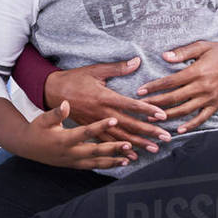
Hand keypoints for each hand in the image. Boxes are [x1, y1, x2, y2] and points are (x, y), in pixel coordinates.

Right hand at [17, 101, 133, 169]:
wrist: (26, 146)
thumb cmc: (37, 128)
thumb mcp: (43, 118)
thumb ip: (56, 112)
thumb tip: (66, 104)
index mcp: (63, 139)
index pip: (85, 132)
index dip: (100, 126)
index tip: (114, 120)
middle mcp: (69, 152)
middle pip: (94, 151)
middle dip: (112, 149)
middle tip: (129, 144)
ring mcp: (72, 161)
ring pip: (96, 162)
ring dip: (113, 161)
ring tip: (129, 159)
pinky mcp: (74, 165)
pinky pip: (93, 166)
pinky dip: (106, 166)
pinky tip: (119, 164)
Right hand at [47, 58, 169, 155]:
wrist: (51, 92)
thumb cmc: (74, 79)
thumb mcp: (95, 70)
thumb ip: (117, 68)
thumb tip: (137, 61)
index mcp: (104, 97)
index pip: (131, 105)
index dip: (147, 110)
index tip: (162, 115)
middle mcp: (102, 114)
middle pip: (129, 125)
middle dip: (149, 131)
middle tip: (166, 137)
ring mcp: (95, 124)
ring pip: (120, 137)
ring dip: (138, 144)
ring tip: (155, 148)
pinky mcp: (90, 130)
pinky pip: (107, 143)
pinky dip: (120, 150)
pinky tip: (132, 157)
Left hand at [135, 41, 217, 133]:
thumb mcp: (202, 46)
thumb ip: (182, 52)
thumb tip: (164, 56)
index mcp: (197, 71)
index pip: (170, 81)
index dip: (154, 87)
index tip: (140, 91)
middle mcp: (202, 87)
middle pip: (174, 98)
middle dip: (156, 103)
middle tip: (140, 107)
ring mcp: (210, 98)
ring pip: (185, 110)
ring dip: (169, 116)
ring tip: (153, 119)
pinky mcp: (217, 105)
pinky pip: (202, 118)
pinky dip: (191, 125)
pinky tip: (179, 130)